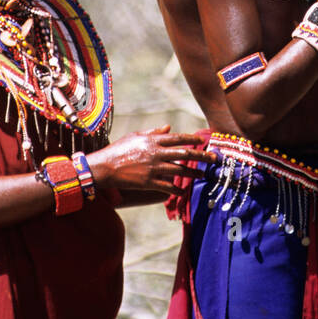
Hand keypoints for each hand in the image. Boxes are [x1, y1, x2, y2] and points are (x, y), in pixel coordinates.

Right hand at [86, 126, 216, 196]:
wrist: (104, 167)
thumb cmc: (118, 150)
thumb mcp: (135, 136)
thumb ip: (153, 133)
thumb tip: (168, 127)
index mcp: (153, 141)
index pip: (178, 138)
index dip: (192, 140)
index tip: (203, 142)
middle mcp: (156, 153)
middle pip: (184, 153)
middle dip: (201, 156)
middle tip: (214, 159)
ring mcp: (153, 168)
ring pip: (179, 170)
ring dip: (193, 173)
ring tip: (203, 175)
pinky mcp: (148, 182)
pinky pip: (167, 186)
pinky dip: (176, 189)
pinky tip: (183, 191)